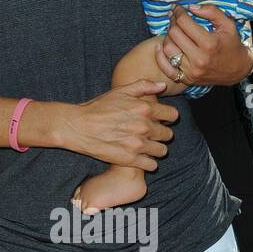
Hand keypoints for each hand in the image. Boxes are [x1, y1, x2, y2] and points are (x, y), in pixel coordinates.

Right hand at [61, 79, 178, 170]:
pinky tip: (141, 157)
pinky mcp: (130, 160)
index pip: (173, 116)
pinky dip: (149, 162)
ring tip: (146, 146)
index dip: (168, 118)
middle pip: (168, 134)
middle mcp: (145, 127)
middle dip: (162, 133)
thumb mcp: (120, 90)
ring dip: (156, 148)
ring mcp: (138, 145)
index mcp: (145, 108)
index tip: (162, 120)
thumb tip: (162, 86)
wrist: (79, 127)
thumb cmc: (98, 108)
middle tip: (151, 133)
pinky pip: (152, 165)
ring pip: (162, 151)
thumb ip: (144, 86)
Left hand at [156, 3, 252, 86]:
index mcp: (209, 43)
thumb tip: (191, 7)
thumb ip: (212, 12)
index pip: (184, 22)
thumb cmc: (232, 44)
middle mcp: (199, 58)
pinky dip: (160, 56)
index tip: (178, 8)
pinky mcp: (187, 78)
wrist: (237, 69)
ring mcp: (191, 70)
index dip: (178, 12)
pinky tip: (160, 46)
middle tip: (175, 17)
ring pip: (168, 48)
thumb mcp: (228, 24)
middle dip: (172, 22)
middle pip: (174, 34)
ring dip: (167, 36)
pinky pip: (166, 67)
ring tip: (173, 31)